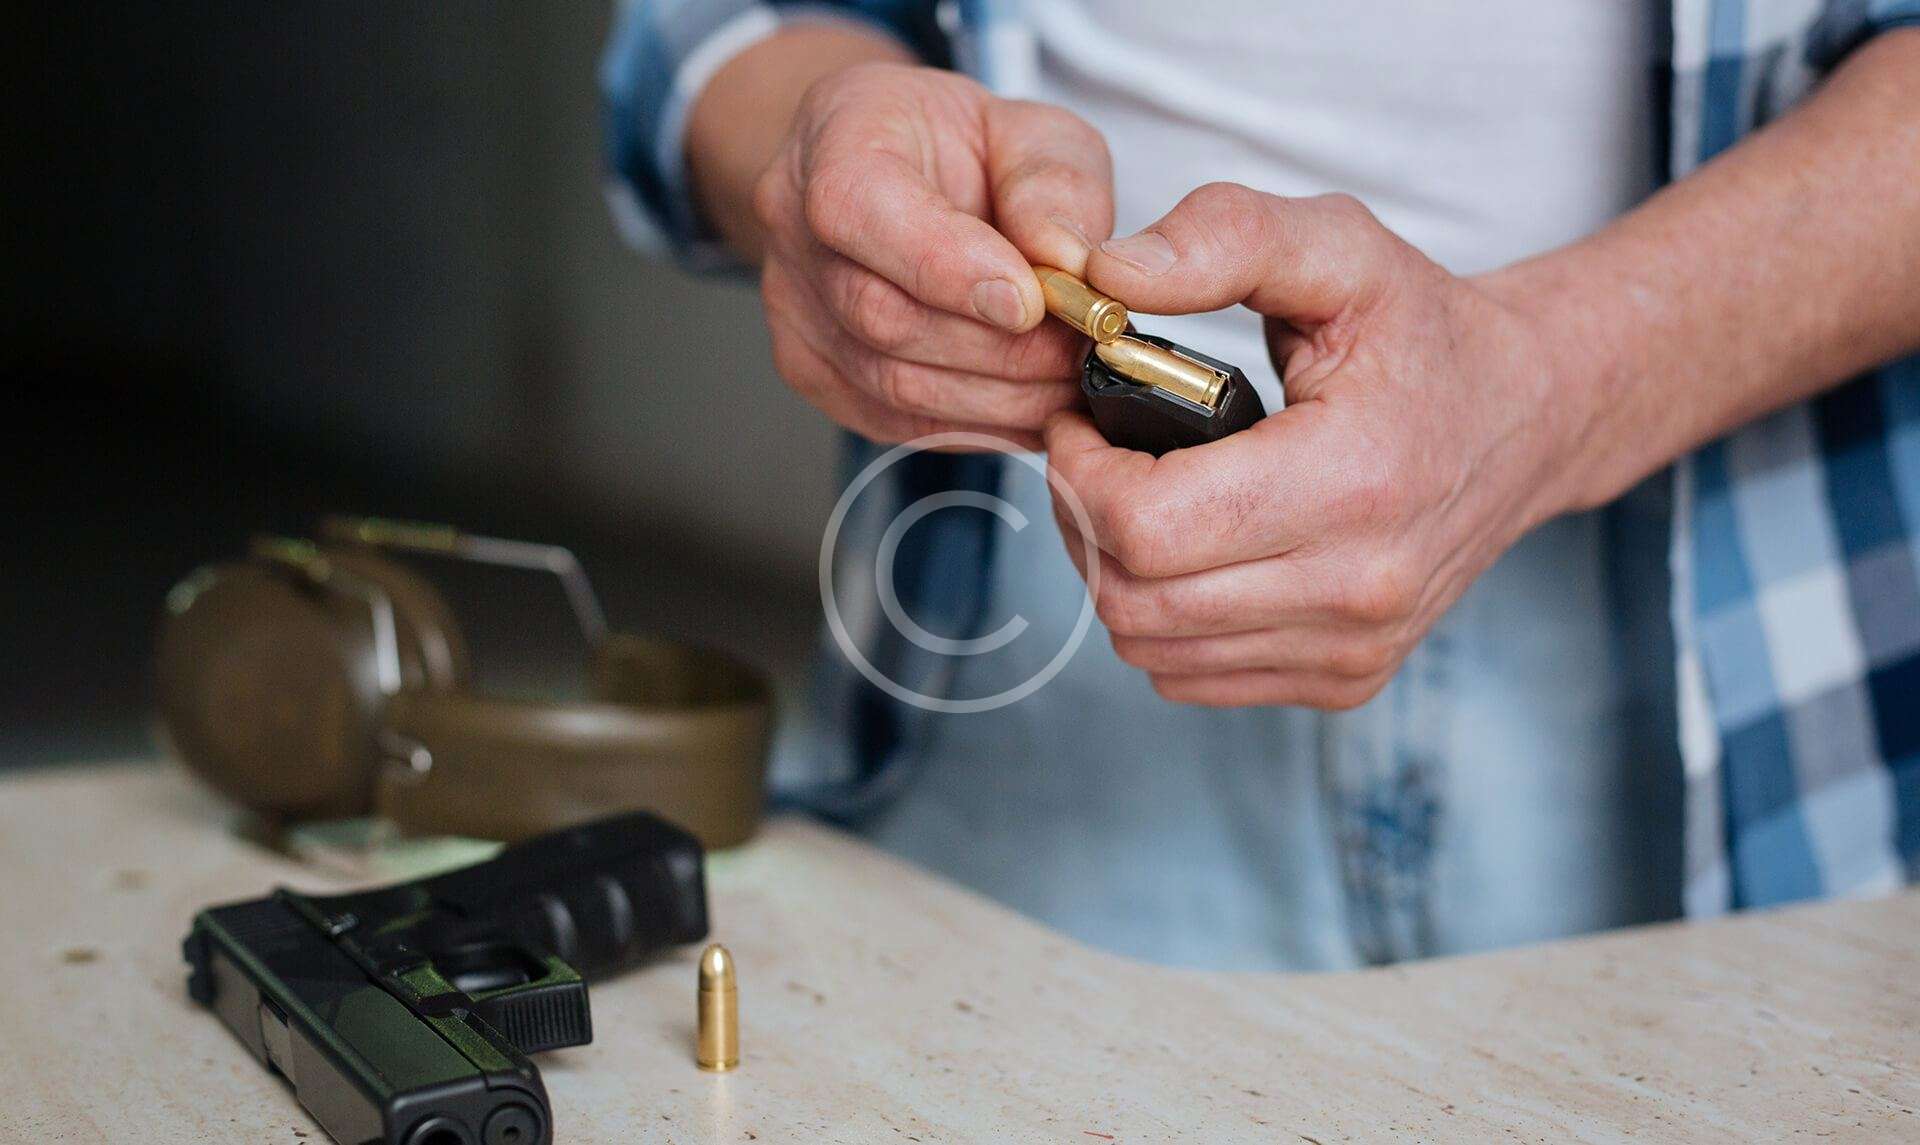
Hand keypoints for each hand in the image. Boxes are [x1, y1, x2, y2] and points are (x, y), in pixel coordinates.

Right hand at [750, 63, 1113, 449]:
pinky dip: (979, 425)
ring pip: (894, 385)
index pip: (859, 211)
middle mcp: (794, 233)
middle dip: (1001, 349)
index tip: (1031, 300)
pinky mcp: (815, 375)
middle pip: (884, 317)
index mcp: (834, 146)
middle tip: (1081, 351)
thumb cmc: (959, 147)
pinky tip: (1028, 405)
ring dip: (999, 397)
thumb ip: (1053, 185)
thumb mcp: (1029, 129)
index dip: (946, 266)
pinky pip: (899, 423)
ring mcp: (796, 314)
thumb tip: (1071, 266)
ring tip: (1067, 380)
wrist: (894, 174)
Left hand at [1045, 184, 1588, 707]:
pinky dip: (1161, 618)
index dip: (1079, 472)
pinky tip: (1185, 550)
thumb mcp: (1340, 247)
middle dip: (1082, 520)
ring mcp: (1353, 648)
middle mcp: (1359, 586)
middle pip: (1133, 598)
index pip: (1146, 526)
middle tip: (1092, 456)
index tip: (1077, 420)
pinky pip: (1189, 674)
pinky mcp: (1345, 679)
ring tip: (1136, 495)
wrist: (1529, 418)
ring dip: (1113, 572)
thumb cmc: (1425, 331)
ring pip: (1149, 645)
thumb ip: (1222, 237)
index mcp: (1352, 480)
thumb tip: (1106, 273)